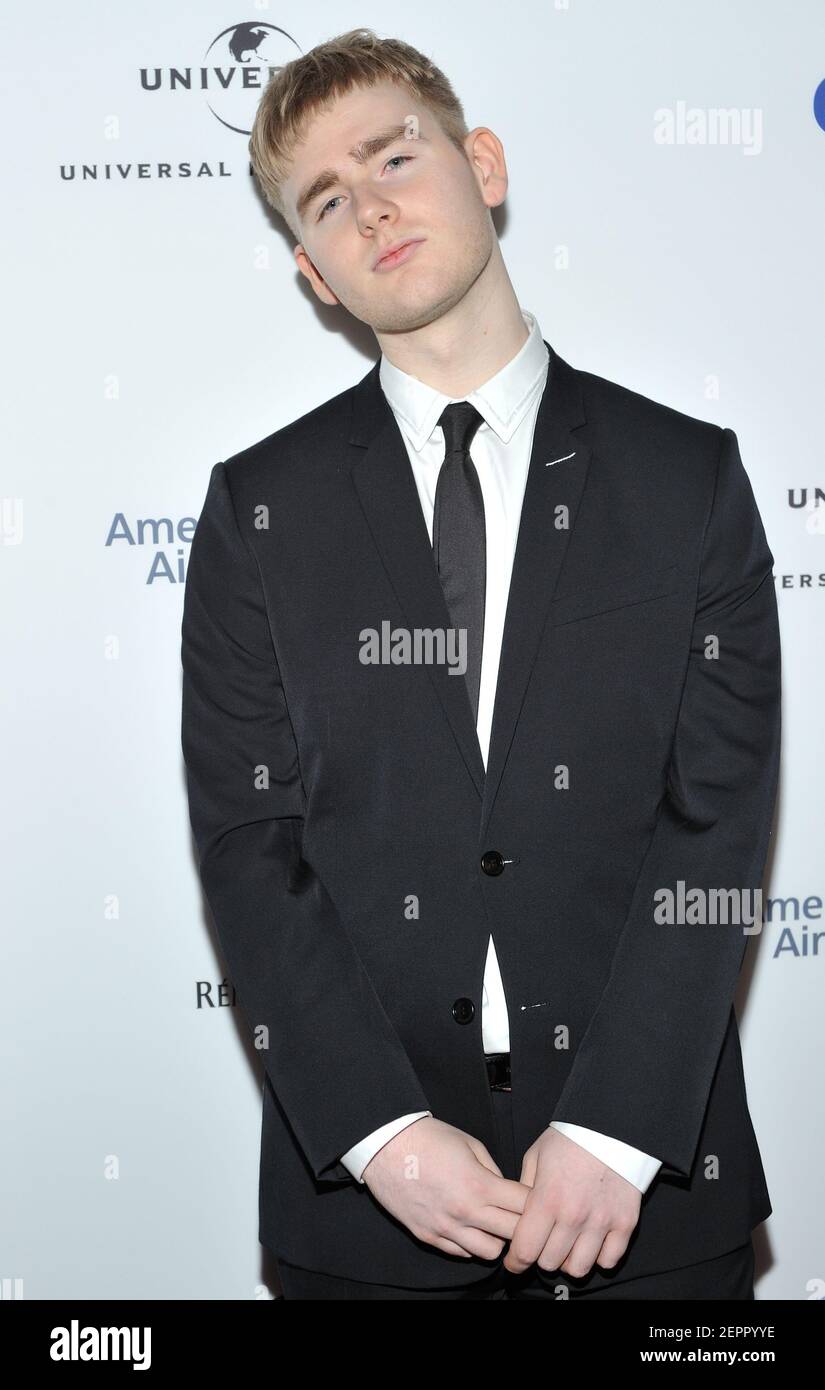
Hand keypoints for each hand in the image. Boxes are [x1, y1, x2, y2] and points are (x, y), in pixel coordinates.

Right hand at [363, 1116, 531, 1259]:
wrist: (386, 1146)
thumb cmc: (428, 1138)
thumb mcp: (470, 1143)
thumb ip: (493, 1170)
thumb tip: (505, 1189)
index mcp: (479, 1185)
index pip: (525, 1207)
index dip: (536, 1203)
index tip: (537, 1199)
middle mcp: (465, 1212)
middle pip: (514, 1235)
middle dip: (523, 1225)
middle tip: (520, 1215)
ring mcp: (445, 1228)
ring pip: (489, 1252)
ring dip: (497, 1239)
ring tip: (492, 1223)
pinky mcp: (428, 1236)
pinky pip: (461, 1253)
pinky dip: (471, 1244)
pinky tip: (469, 1227)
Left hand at [503, 1126, 640, 1277]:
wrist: (611, 1126)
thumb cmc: (571, 1138)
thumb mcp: (535, 1156)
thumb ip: (523, 1190)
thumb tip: (517, 1217)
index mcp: (547, 1199)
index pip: (525, 1250)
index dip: (516, 1262)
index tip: (515, 1261)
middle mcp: (574, 1215)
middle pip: (549, 1263)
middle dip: (540, 1257)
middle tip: (541, 1245)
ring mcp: (601, 1221)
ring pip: (578, 1268)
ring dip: (568, 1262)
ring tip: (566, 1247)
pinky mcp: (625, 1223)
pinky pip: (608, 1260)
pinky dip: (598, 1258)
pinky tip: (590, 1243)